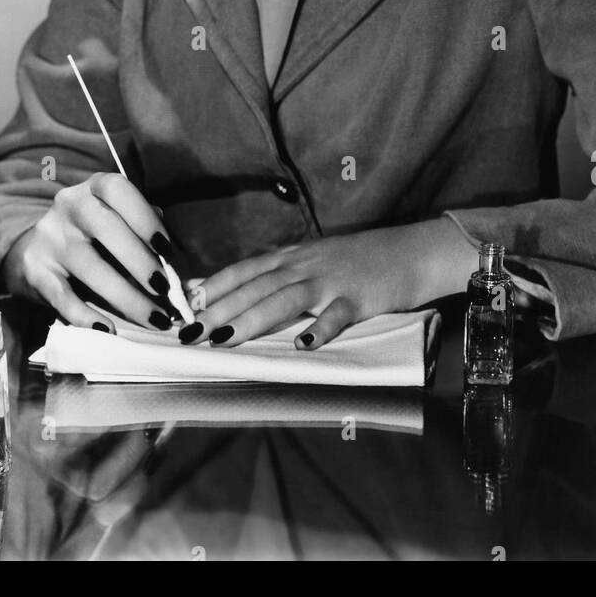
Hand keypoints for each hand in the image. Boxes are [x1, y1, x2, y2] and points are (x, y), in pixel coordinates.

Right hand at [3, 173, 182, 331]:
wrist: (34, 251)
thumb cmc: (92, 235)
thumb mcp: (116, 219)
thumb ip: (143, 228)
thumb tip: (171, 257)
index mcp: (94, 187)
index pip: (118, 189)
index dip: (145, 218)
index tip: (167, 250)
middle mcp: (68, 205)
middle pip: (106, 228)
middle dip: (140, 261)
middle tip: (165, 289)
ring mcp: (49, 237)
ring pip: (90, 268)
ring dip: (127, 297)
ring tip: (153, 318)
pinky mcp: (34, 270)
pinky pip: (63, 297)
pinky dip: (87, 316)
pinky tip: (110, 329)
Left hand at [188, 219, 475, 349]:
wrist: (411, 250)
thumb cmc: (361, 261)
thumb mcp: (317, 260)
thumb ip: (283, 274)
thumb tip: (243, 292)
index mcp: (295, 256)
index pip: (246, 270)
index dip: (215, 288)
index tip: (185, 307)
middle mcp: (307, 264)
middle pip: (257, 286)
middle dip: (220, 310)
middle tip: (190, 333)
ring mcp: (333, 280)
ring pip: (286, 299)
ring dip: (253, 319)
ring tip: (225, 341)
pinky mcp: (360, 297)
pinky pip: (338, 315)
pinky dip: (320, 329)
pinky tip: (303, 345)